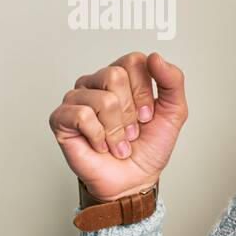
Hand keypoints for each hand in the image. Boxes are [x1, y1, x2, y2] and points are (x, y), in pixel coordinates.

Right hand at [49, 51, 188, 201]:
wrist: (135, 179)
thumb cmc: (150, 146)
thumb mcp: (174, 111)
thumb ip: (173, 81)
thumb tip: (156, 57)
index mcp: (123, 76)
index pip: (133, 61)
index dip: (144, 92)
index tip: (148, 116)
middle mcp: (97, 82)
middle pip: (115, 76)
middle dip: (130, 112)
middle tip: (131, 131)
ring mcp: (77, 98)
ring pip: (102, 99)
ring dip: (117, 130)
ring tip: (118, 142)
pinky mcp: (61, 118)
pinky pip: (81, 115)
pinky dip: (99, 136)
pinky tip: (100, 145)